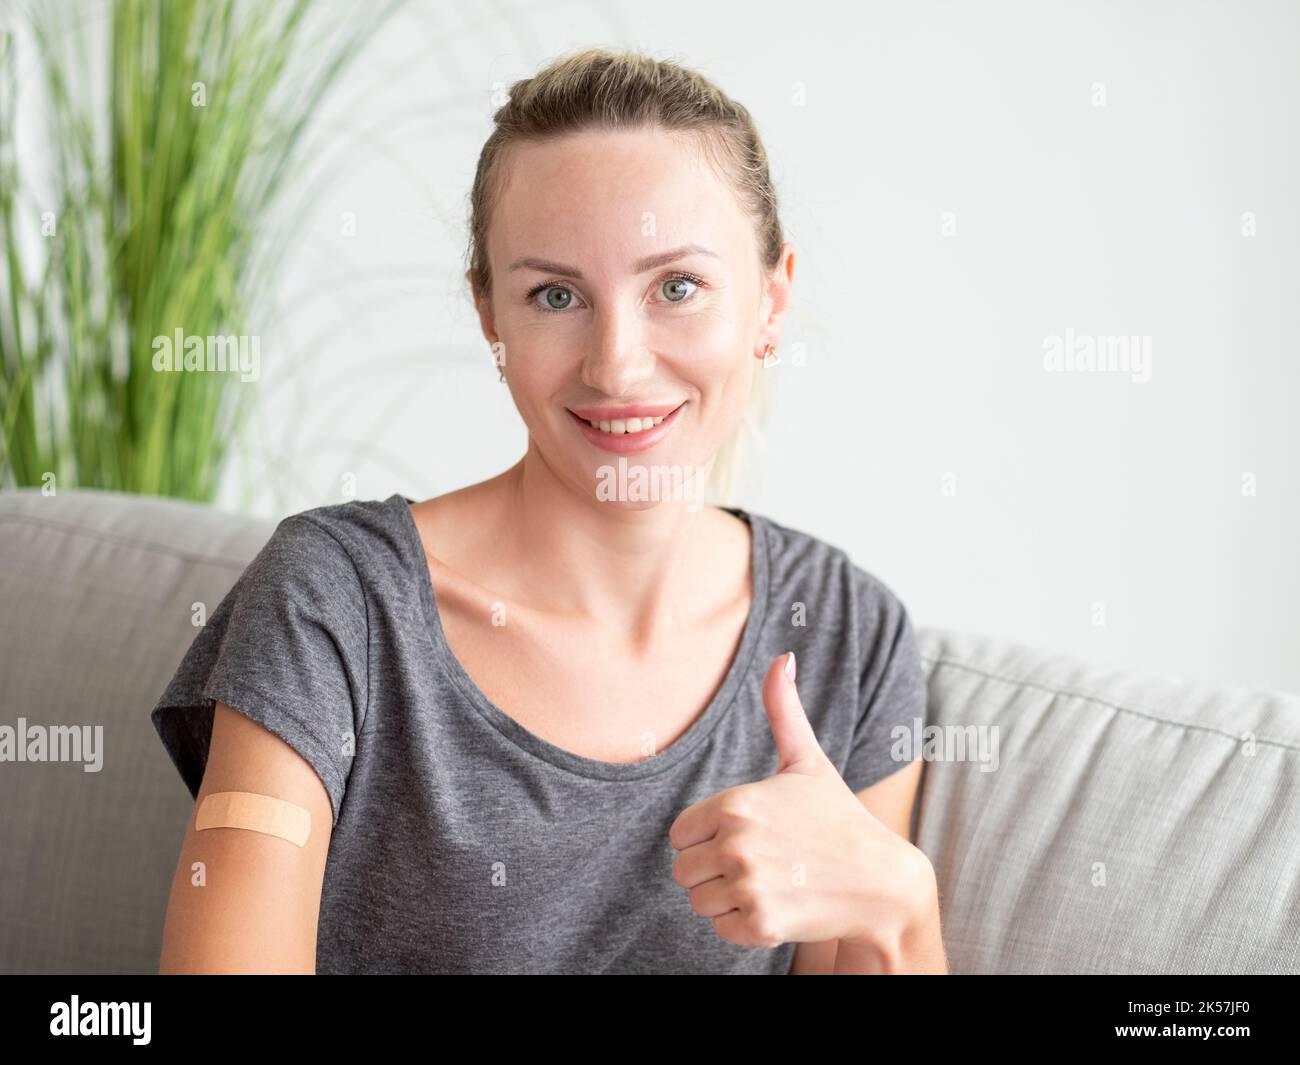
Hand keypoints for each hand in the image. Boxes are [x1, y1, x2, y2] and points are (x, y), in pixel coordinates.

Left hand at [668, 650, 928, 952]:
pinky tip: (777, 905)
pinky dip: (743, 924)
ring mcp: (749, 885)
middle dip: (713, 870)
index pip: (679, 833)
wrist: (881, 883)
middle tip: (759, 862)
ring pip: (698, 901)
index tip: (745, 835)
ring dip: (726, 898)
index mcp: (736, 802)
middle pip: (683, 869)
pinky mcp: (761, 924)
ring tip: (769, 882)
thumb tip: (783, 656)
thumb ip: (784, 710)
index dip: (707, 836)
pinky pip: (721, 929)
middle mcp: (736, 843)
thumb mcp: (808, 762)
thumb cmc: (839, 818)